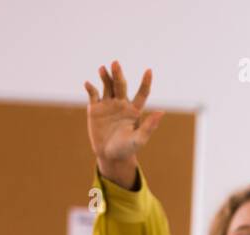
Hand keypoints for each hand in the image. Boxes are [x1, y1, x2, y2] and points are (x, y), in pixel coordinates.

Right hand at [82, 61, 163, 188]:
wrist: (109, 155)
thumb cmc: (126, 149)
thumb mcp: (138, 140)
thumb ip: (149, 126)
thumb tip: (161, 112)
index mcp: (134, 110)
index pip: (142, 93)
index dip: (145, 83)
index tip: (149, 71)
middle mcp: (121, 103)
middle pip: (121, 85)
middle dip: (118, 74)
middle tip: (115, 63)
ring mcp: (108, 104)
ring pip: (107, 86)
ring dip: (105, 76)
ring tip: (102, 69)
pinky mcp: (95, 109)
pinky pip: (93, 94)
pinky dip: (90, 88)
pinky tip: (88, 84)